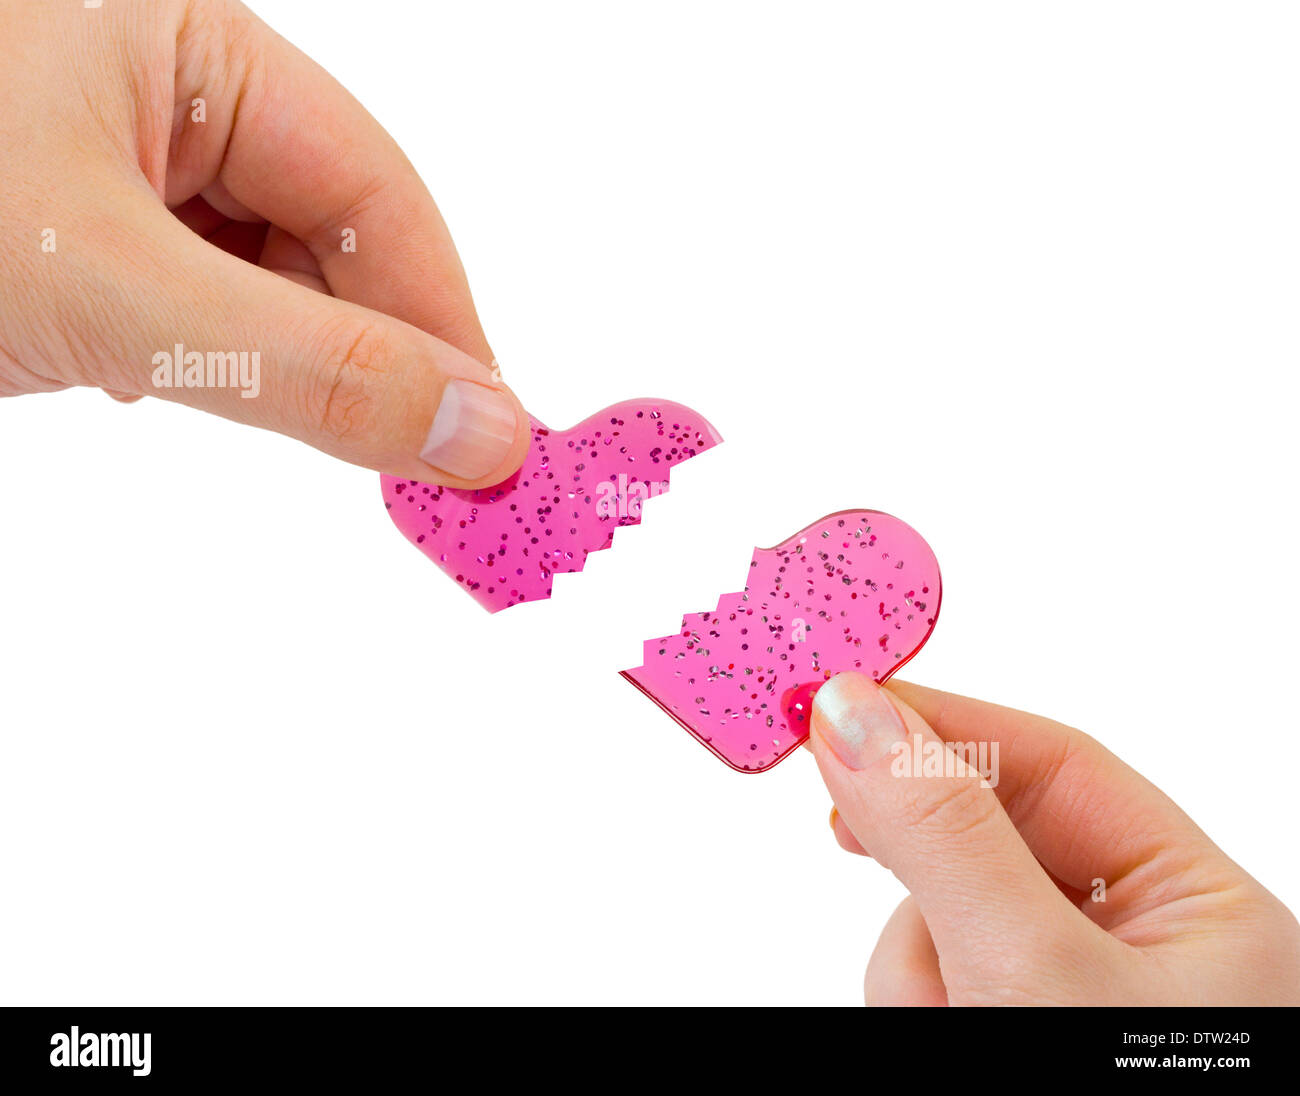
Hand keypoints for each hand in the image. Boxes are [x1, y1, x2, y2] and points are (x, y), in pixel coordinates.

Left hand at [0, 0, 528, 485]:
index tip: (485, 432)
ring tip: (259, 420)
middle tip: (408, 466)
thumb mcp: (112, 287)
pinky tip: (166, 384)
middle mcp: (170, 92)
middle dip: (359, 351)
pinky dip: (209, 364)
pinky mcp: (85, 235)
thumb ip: (303, 365)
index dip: (439, 317)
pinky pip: (196, 306)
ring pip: (264, 281)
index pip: (371, 188)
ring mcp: (123, 164)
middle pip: (328, 236)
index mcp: (191, 41)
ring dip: (279, 364)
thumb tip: (476, 429)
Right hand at [809, 672, 1299, 1005]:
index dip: (944, 721)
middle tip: (838, 817)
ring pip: (944, 911)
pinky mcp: (1008, 1019)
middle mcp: (1139, 944)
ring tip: (940, 1014)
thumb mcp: (1033, 971)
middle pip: (989, 834)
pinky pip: (932, 968)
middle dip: (919, 851)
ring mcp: (1067, 991)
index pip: (1056, 764)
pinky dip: (912, 991)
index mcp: (1198, 907)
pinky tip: (934, 1020)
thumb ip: (945, 835)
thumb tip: (853, 712)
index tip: (841, 700)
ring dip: (913, 954)